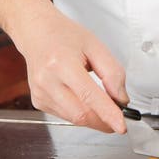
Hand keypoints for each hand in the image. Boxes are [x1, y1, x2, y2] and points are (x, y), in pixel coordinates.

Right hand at [14, 3, 127, 133]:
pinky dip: (80, 112)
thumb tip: (121, 99)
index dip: (108, 114)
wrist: (37, 32)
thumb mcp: (96, 45)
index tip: (121, 126)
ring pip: (74, 119)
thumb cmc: (64, 35)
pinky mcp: (38, 102)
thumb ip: (112, 72)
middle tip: (119, 114)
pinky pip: (65, 116)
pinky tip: (83, 98)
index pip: (89, 96)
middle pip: (81, 114)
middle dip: (104, 120)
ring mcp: (40, 94)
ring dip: (93, 118)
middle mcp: (47, 81)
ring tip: (103, 103)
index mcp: (62, 63)